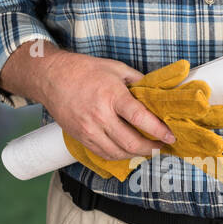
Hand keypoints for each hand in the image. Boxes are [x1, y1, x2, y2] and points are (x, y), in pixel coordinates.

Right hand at [40, 51, 176, 159]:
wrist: (51, 77)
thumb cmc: (83, 70)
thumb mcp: (115, 68)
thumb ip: (137, 81)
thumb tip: (155, 93)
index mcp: (112, 95)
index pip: (140, 119)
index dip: (159, 130)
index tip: (171, 136)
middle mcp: (100, 115)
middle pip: (131, 142)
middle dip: (151, 148)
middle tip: (161, 145)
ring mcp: (88, 129)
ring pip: (118, 152)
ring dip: (136, 154)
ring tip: (146, 149)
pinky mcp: (80, 137)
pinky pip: (103, 153)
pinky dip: (118, 155)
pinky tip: (127, 150)